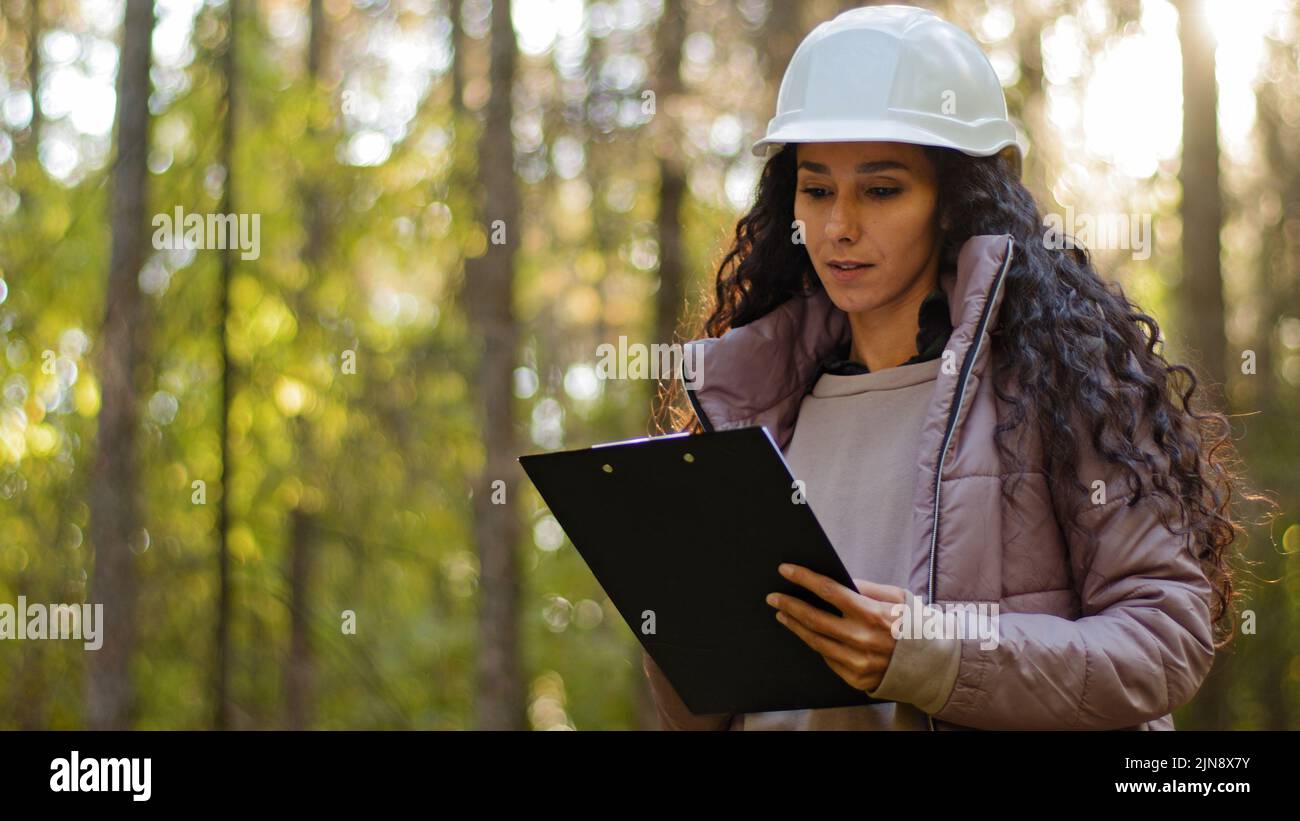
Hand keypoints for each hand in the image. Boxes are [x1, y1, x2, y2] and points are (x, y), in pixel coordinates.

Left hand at [766, 563, 908, 692]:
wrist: (932, 666)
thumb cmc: (914, 625)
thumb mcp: (898, 598)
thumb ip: (868, 587)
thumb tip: (839, 579)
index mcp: (873, 613)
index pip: (830, 591)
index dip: (805, 579)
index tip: (786, 570)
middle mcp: (862, 639)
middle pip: (815, 618)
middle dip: (790, 604)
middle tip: (774, 597)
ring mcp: (857, 662)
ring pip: (815, 641)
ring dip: (795, 625)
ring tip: (783, 614)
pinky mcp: (855, 678)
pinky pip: (827, 658)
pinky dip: (815, 643)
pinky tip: (807, 633)